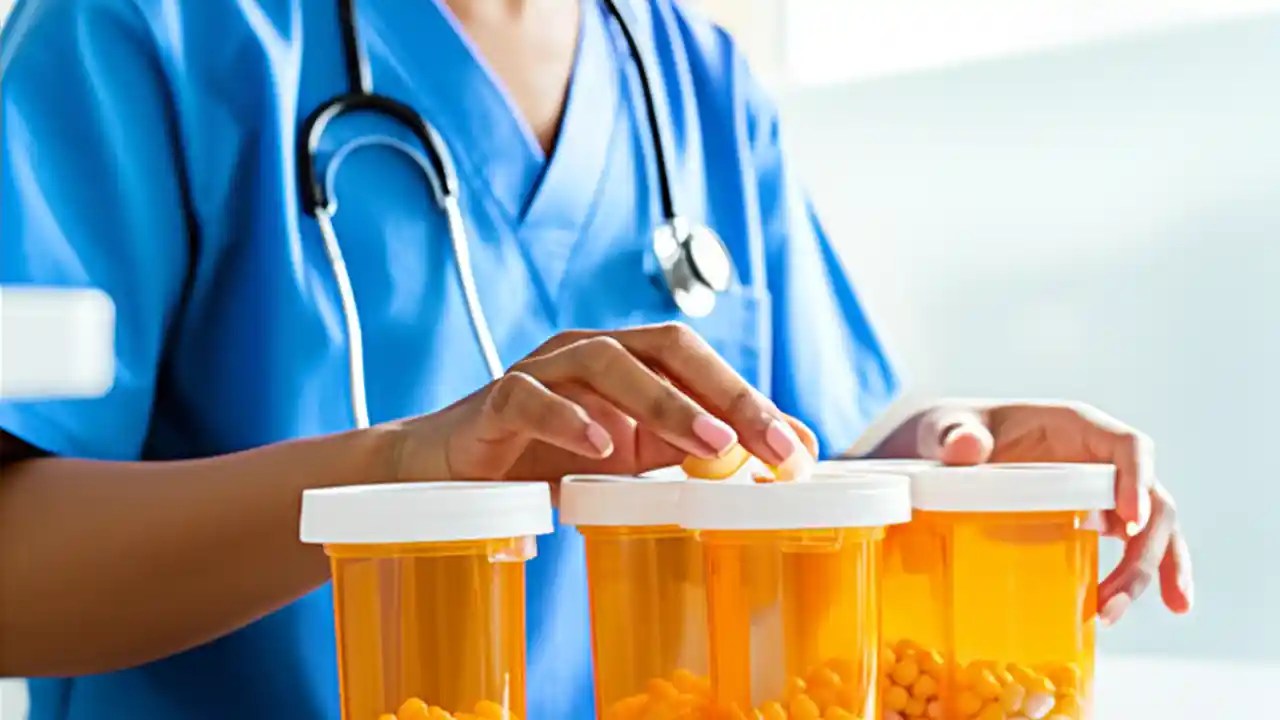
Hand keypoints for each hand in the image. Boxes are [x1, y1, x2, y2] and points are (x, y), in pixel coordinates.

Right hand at [387, 323, 817, 484]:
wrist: (448, 467)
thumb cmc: (550, 455)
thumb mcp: (640, 455)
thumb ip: (706, 448)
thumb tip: (798, 451)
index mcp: (629, 360)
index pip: (699, 361)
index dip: (750, 397)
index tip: (795, 452)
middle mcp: (589, 353)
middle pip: (665, 348)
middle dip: (724, 392)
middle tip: (768, 444)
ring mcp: (541, 371)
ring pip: (605, 364)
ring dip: (663, 402)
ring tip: (710, 443)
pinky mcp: (496, 402)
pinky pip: (530, 399)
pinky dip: (568, 419)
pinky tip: (601, 448)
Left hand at [915, 402, 1192, 622]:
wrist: (944, 450)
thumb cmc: (954, 430)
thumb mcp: (947, 427)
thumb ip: (954, 434)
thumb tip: (967, 447)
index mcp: (1077, 425)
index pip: (1129, 447)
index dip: (1137, 482)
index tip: (1128, 523)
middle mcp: (1101, 456)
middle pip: (1151, 499)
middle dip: (1143, 551)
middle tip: (1111, 597)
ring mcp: (1103, 489)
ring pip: (1152, 528)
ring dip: (1150, 573)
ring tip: (1112, 614)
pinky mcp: (1096, 517)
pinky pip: (1135, 545)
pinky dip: (1149, 576)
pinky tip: (1165, 607)